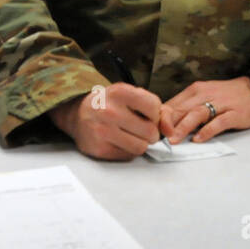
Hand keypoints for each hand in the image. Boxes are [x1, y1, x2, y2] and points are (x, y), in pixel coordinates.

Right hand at [48, 83, 162, 160]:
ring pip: (141, 147)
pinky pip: (128, 156)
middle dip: (151, 132)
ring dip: (141, 143)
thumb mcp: (131, 96)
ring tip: (133, 135)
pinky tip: (120, 141)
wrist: (78, 115)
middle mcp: (109, 111)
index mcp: (119, 92)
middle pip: (150, 131)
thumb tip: (171, 131)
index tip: (147, 114)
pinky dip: (129, 150)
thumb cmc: (111, 104)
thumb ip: (158, 109)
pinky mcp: (99, 149)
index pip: (154, 107)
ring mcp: (102, 131)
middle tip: (142, 128)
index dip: (155, 114)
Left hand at [160, 77, 249, 143]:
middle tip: (156, 138)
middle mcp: (205, 94)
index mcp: (195, 90)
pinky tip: (199, 139)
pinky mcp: (234, 113)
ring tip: (173, 141)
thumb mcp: (205, 96)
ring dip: (183, 127)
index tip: (151, 132)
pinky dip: (207, 131)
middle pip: (181, 109)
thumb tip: (166, 124)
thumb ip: (187, 108)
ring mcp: (221, 104)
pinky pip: (218, 122)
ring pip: (197, 114)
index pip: (172, 104)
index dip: (160, 119)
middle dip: (167, 124)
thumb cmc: (228, 96)